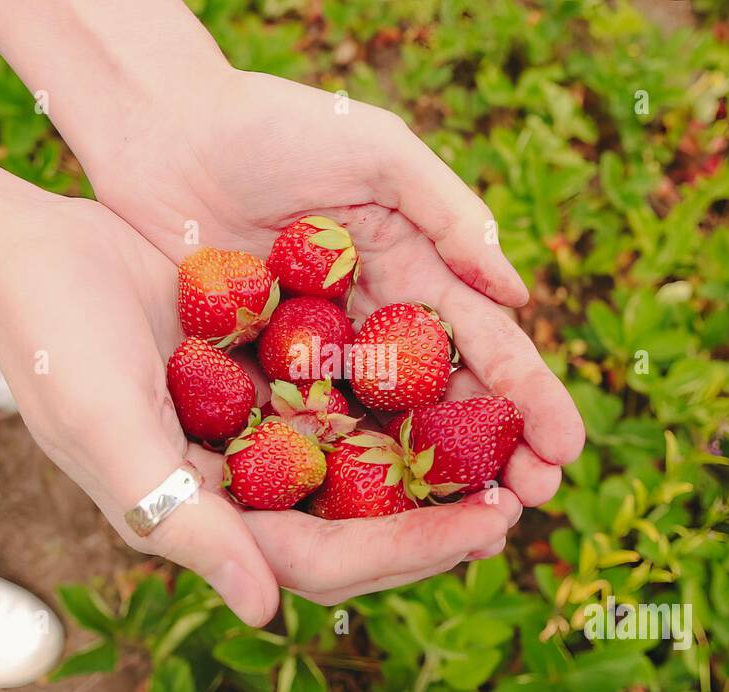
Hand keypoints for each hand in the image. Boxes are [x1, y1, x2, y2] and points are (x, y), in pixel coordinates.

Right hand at [0, 200, 521, 622]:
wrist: (31, 256)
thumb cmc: (54, 348)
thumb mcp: (113, 436)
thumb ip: (186, 525)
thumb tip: (265, 613)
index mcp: (208, 518)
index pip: (324, 559)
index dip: (408, 552)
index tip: (487, 528)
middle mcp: (241, 485)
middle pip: (358, 523)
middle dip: (438, 520)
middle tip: (520, 499)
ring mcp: (257, 430)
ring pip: (362, 463)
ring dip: (432, 461)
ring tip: (509, 446)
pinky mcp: (267, 374)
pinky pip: (347, 396)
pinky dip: (399, 395)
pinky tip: (456, 374)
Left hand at [86, 69, 585, 508]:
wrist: (162, 129)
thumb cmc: (274, 125)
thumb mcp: (378, 151)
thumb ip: (449, 214)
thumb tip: (520, 294)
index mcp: (415, 271)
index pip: (484, 345)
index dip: (528, 396)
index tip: (567, 446)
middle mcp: (373, 325)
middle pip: (444, 402)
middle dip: (494, 454)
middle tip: (533, 501)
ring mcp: (317, 358)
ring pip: (383, 431)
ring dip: (428, 484)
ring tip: (471, 530)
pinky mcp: (256, 375)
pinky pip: (304, 430)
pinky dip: (339, 474)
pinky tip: (369, 520)